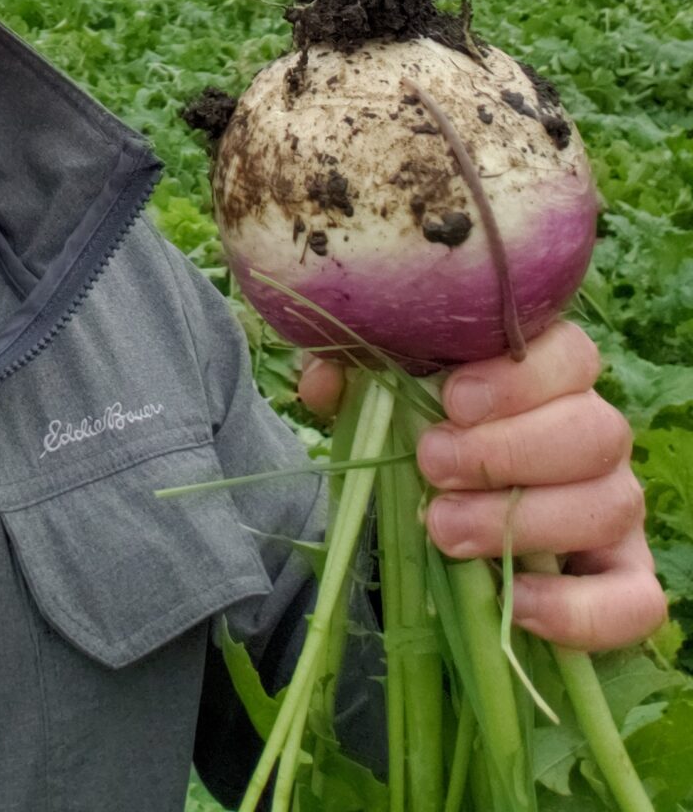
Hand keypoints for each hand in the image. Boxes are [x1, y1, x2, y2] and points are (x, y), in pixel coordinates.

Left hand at [298, 323, 665, 652]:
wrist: (442, 524)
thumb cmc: (419, 444)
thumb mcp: (380, 403)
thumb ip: (354, 380)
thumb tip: (324, 381)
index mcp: (546, 378)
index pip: (570, 354)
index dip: (520, 376)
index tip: (452, 400)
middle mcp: (594, 435)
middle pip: (596, 430)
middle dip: (508, 452)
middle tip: (434, 467)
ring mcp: (614, 506)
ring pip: (611, 504)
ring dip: (525, 522)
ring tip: (446, 530)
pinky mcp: (621, 579)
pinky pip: (636, 599)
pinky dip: (582, 607)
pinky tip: (516, 603)